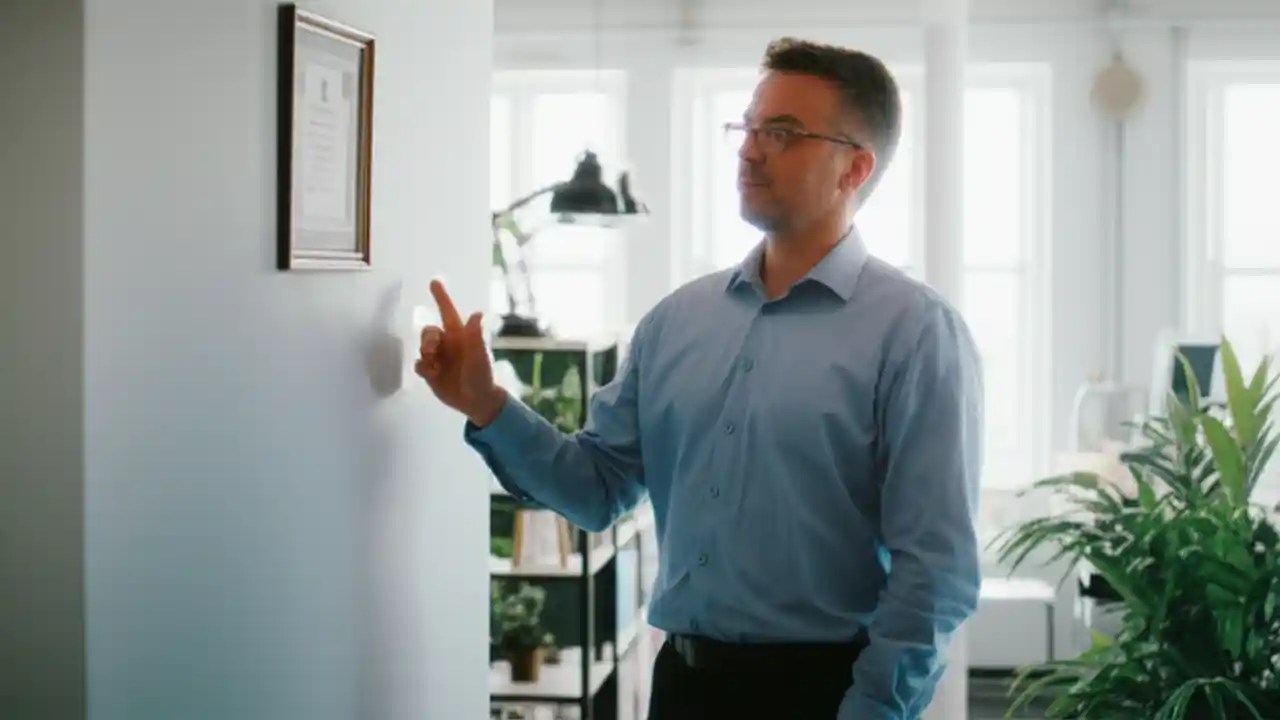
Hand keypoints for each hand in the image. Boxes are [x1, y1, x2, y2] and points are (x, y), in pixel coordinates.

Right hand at [416, 279, 506, 426]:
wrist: (477, 401)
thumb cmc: (482, 375)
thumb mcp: (480, 355)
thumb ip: (475, 336)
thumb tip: (477, 313)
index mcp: (460, 336)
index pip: (448, 312)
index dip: (441, 297)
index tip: (434, 282)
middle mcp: (448, 344)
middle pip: (428, 331)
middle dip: (427, 337)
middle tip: (431, 350)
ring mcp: (439, 358)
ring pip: (422, 346)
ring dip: (425, 353)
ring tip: (434, 365)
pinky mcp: (431, 372)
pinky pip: (419, 364)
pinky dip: (422, 367)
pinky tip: (431, 374)